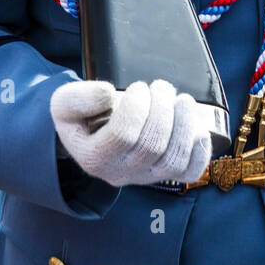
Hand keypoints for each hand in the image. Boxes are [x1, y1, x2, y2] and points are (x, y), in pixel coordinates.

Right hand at [50, 78, 211, 187]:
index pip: (123, 135)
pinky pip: (190, 172)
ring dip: (184, 125)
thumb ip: (78, 97)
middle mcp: (120, 174)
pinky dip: (200, 151)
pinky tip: (198, 129)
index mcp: (93, 158)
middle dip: (162, 109)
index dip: (136, 106)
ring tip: (183, 101)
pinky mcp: (166, 175)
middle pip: (152, 146)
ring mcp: (146, 178)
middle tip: (161, 87)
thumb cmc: (81, 117)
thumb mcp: (64, 103)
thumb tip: (108, 95)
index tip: (138, 87)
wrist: (91, 136)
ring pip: (174, 160)